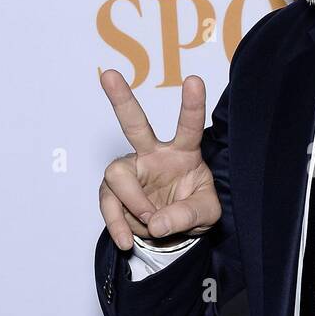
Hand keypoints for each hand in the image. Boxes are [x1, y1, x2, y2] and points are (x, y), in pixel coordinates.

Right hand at [98, 70, 221, 250]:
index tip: (194, 81)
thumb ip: (187, 215)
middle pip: (134, 124)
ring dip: (134, 202)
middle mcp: (153, 154)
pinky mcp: (113, 191)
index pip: (189, 126)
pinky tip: (126, 240)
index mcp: (184, 152)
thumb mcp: (205, 215)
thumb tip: (156, 222)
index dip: (192, 105)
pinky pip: (108, 203)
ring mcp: (130, 171)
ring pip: (117, 174)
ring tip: (150, 223)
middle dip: (121, 100)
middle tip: (109, 75)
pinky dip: (117, 224)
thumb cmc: (193, 210)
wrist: (172, 232)